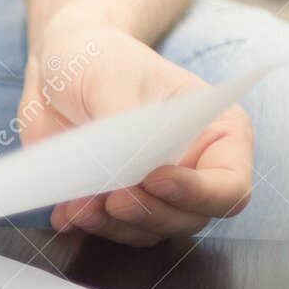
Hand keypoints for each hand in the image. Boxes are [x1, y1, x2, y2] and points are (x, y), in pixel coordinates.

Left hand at [20, 11, 251, 247]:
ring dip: (115, 226)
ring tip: (81, 206)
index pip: (229, 185)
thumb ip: (126, 123)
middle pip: (189, 218)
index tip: (154, 179)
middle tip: (113, 199)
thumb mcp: (113, 78)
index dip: (198, 193)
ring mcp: (152, 189)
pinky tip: (68, 212)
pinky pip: (111, 229)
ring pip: (149, 230)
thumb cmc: (101, 58)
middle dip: (150, 214)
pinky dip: (89, 225)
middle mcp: (190, 168)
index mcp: (215, 132)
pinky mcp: (114, 199)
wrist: (60, 64)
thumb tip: (129, 167)